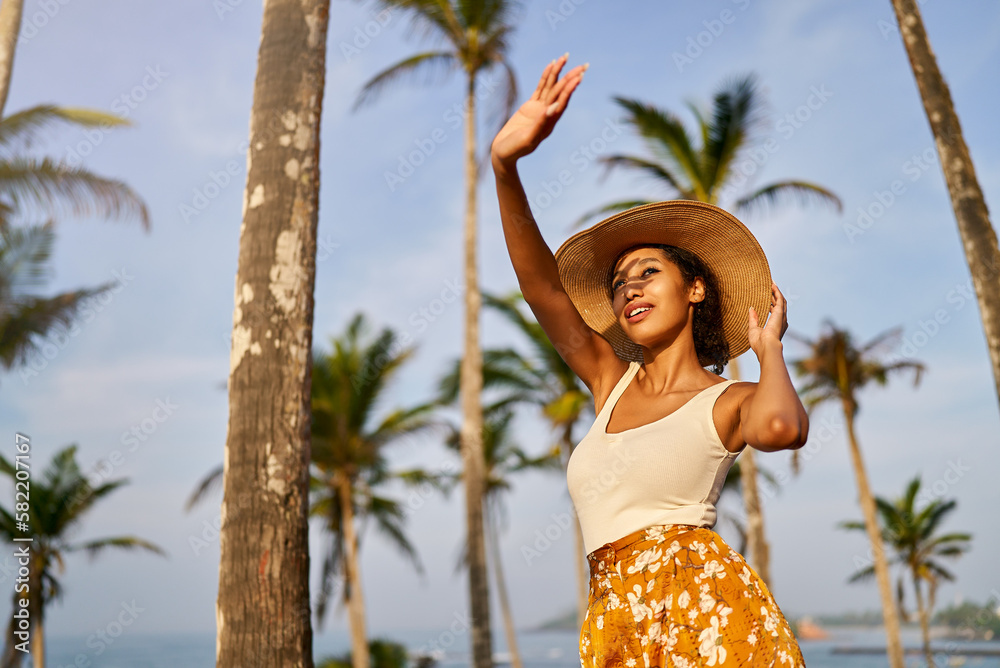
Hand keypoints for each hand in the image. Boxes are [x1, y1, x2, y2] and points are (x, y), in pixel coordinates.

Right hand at [491, 54, 587, 169]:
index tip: (579, 77)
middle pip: (561, 92)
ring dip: (559, 73)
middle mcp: (547, 114)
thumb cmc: (515, 149)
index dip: (570, 89)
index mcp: (549, 123)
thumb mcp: (528, 138)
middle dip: (571, 78)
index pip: (562, 102)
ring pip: (551, 87)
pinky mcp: (530, 106)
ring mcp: (539, 109)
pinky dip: (546, 77)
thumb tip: (554, 107)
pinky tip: (552, 65)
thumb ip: (541, 123)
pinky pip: (540, 88)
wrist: (503, 152)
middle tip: (584, 66)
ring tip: (566, 57)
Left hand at [748, 282, 787, 355]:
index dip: (771, 303)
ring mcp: (781, 316)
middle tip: (769, 286)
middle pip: (778, 304)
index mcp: (775, 326)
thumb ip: (753, 319)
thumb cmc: (759, 343)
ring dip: (776, 291)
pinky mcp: (780, 313)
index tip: (767, 297)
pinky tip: (772, 285)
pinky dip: (776, 291)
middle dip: (774, 295)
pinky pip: (779, 299)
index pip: (774, 311)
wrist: (766, 347)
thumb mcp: (753, 329)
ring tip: (771, 283)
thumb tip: (751, 309)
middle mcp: (781, 321)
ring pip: (780, 300)